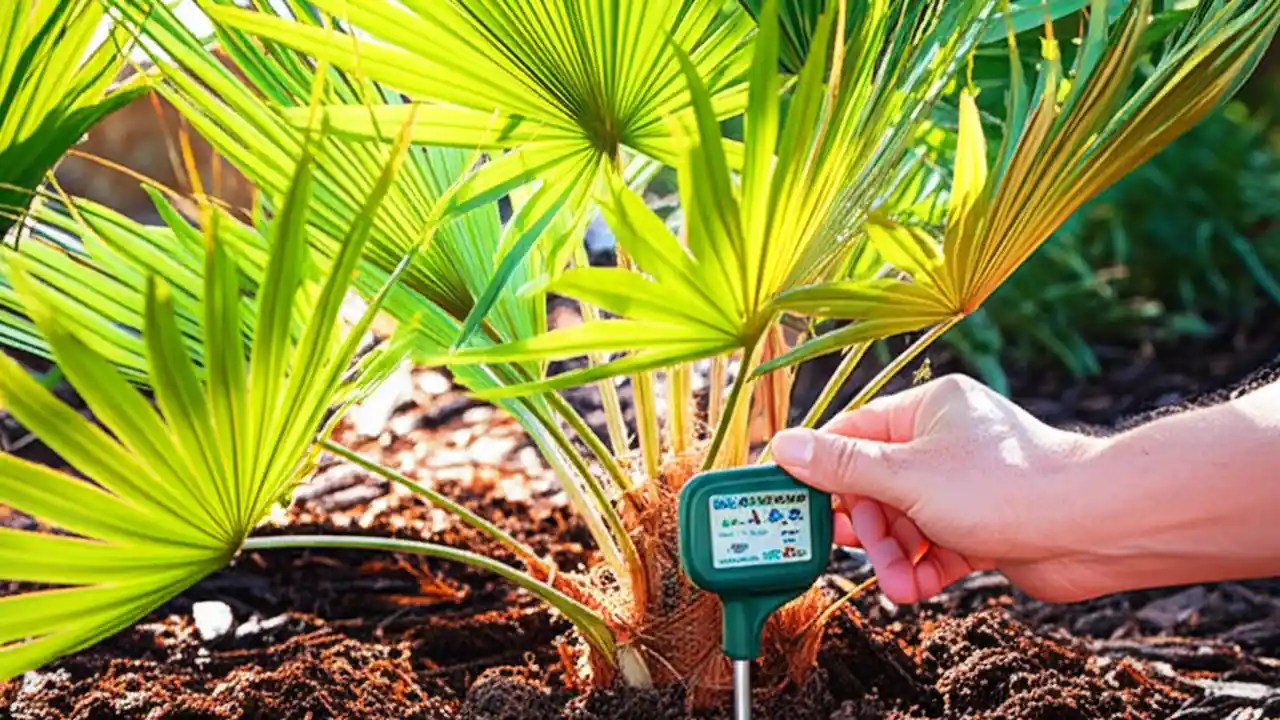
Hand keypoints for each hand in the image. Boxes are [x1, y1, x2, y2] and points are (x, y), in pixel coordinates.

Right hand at [772, 375, 1103, 603]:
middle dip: (866, 530)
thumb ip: (841, 467)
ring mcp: (962, 485)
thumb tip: (784, 445)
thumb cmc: (1007, 485)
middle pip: (874, 485)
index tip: (789, 498)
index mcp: (925, 409)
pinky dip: (923, 568)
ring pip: (903, 522)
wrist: (1094, 527)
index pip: (850, 433)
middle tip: (854, 556)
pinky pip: (934, 546)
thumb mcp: (906, 475)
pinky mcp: (981, 525)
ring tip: (897, 586)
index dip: (817, 468)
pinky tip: (919, 587)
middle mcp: (942, 442)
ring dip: (894, 558)